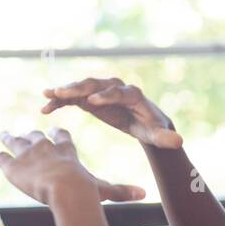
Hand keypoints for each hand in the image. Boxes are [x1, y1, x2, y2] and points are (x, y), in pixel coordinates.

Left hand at [0, 128, 145, 205]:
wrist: (65, 191)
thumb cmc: (85, 191)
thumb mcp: (104, 190)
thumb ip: (122, 191)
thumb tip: (145, 195)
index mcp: (66, 151)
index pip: (61, 137)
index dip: (58, 134)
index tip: (54, 131)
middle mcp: (46, 148)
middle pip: (36, 136)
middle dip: (31, 134)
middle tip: (26, 133)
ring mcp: (28, 154)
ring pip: (16, 141)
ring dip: (9, 137)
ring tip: (3, 134)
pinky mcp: (12, 165)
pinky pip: (0, 157)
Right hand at [42, 77, 181, 148]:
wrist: (143, 121)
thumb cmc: (151, 127)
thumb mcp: (157, 134)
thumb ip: (165, 138)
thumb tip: (179, 141)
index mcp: (132, 95)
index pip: (118, 92)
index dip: (106, 96)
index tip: (92, 101)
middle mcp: (114, 88)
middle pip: (95, 84)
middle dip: (79, 87)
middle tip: (63, 92)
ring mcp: (100, 91)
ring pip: (81, 87)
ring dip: (64, 90)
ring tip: (47, 95)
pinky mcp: (90, 98)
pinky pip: (73, 97)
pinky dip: (60, 100)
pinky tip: (45, 107)